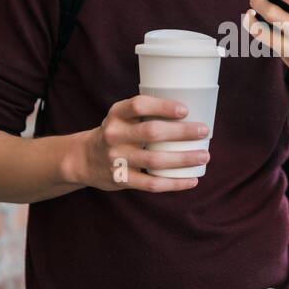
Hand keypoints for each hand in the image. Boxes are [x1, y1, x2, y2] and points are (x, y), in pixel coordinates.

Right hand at [78, 95, 210, 191]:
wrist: (84, 159)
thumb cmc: (116, 133)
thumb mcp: (121, 117)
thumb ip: (145, 114)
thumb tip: (191, 112)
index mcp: (116, 114)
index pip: (138, 105)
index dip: (163, 106)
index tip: (185, 110)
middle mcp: (114, 135)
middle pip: (152, 132)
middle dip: (182, 132)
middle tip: (204, 131)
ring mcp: (116, 158)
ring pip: (155, 160)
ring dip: (184, 158)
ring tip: (204, 156)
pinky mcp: (121, 179)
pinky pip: (152, 183)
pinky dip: (174, 183)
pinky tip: (192, 180)